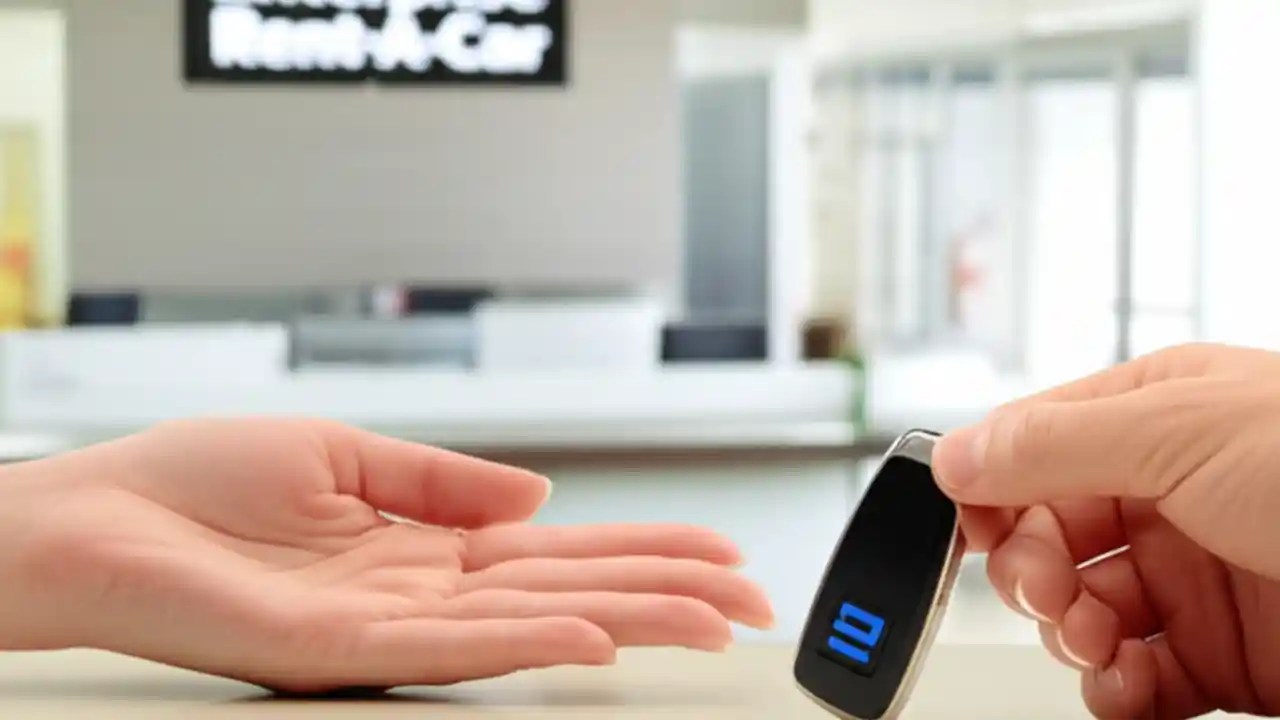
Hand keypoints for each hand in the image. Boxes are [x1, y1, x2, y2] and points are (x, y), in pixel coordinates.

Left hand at [0, 418, 772, 691]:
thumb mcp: (344, 453)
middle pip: (568, 594)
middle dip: (664, 595)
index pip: (559, 553)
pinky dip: (527, 645)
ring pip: (531, 627)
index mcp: (424, 547)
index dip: (641, 550)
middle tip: (752, 604)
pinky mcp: (339, 649)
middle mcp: (421, 594)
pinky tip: (590, 640)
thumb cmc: (196, 484)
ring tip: (709, 622)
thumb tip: (537, 493)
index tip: (716, 553)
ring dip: (626, 623)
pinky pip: (450, 649)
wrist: (96, 516)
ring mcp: (388, 628)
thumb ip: (444, 479)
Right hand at [931, 343, 1279, 718]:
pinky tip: (1125, 685)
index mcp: (1157, 416)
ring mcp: (1198, 578)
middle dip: (1032, 568)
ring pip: (1085, 612)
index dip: (991, 488)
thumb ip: (1055, 442)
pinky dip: (1114, 690)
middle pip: (1050, 535)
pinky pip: (1135, 678)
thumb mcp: (1186, 430)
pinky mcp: (1226, 660)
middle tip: (1048, 590)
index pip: (1034, 446)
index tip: (967, 528)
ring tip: (1096, 641)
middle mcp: (1171, 494)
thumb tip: (955, 456)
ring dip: (1070, 634)